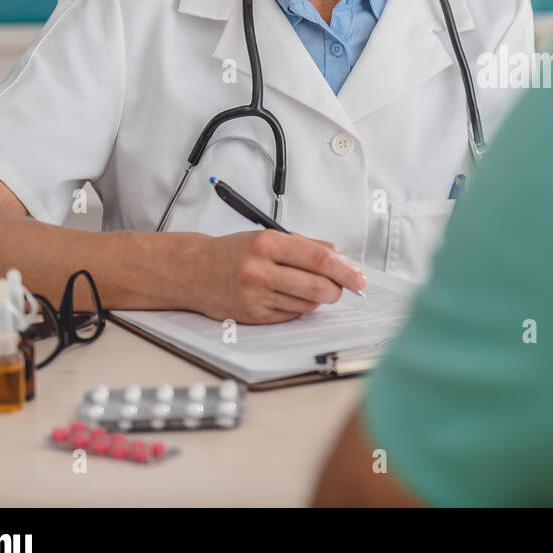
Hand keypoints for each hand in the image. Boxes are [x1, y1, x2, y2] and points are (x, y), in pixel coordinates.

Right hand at [187, 229, 367, 323]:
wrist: (193, 271)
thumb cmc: (233, 252)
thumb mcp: (268, 237)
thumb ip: (306, 245)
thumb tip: (339, 257)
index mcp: (267, 243)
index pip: (319, 258)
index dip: (345, 270)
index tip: (358, 277)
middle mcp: (260, 269)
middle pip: (317, 285)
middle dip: (337, 289)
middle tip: (342, 287)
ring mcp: (255, 295)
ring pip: (307, 303)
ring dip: (317, 298)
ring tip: (306, 286)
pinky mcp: (253, 315)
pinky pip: (291, 315)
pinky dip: (298, 307)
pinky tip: (287, 296)